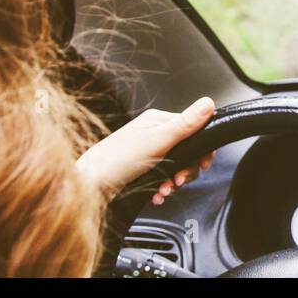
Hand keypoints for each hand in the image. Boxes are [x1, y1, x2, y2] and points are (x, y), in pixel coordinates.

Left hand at [77, 97, 215, 203]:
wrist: (88, 186)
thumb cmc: (116, 160)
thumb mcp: (158, 140)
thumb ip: (185, 124)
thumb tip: (209, 102)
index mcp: (159, 121)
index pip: (194, 129)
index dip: (201, 149)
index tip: (202, 164)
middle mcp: (154, 134)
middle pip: (188, 151)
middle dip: (187, 170)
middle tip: (179, 180)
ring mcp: (148, 153)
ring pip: (176, 168)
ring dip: (174, 182)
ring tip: (165, 189)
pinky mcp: (142, 170)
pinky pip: (163, 179)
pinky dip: (163, 188)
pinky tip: (157, 194)